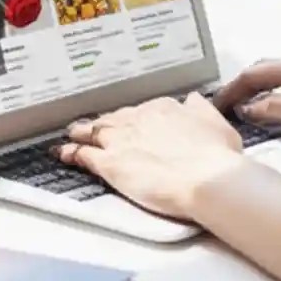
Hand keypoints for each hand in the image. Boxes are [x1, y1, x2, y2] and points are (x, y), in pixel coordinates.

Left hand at [55, 95, 246, 219]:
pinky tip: (64, 154)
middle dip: (103, 124)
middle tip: (94, 127)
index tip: (130, 123)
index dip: (132, 119)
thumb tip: (193, 100)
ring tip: (72, 135)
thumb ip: (200, 110)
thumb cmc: (217, 158)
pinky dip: (71, 153)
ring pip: (93, 132)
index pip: (140, 111)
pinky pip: (83, 154)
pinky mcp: (110, 163)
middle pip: (113, 119)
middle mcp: (138, 120)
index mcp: (164, 109)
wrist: (206, 179)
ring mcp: (121, 141)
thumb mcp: (216, 123)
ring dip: (81, 133)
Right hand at [212, 56, 280, 145]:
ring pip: (273, 77)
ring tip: (240, 107)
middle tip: (223, 106)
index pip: (251, 74)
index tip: (216, 106)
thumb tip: (248, 107)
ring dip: (253, 90)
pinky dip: (269, 94)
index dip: (231, 90)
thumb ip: (273, 107)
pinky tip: (270, 107)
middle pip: (260, 71)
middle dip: (238, 87)